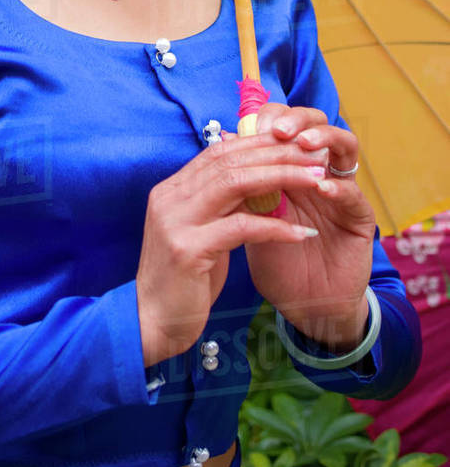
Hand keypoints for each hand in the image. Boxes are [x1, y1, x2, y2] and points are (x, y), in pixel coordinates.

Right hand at [135, 130, 332, 366]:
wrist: (150, 324)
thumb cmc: (182, 282)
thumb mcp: (201, 234)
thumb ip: (221, 206)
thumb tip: (257, 180)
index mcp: (171, 190)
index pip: (219, 151)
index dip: (259, 143)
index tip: (297, 143)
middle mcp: (170, 198)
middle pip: (230, 160)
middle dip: (277, 154)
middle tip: (316, 156)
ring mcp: (175, 222)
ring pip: (235, 183)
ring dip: (281, 178)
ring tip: (317, 181)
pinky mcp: (187, 250)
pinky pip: (240, 228)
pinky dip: (274, 227)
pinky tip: (301, 233)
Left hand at [236, 103, 375, 350]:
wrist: (304, 308)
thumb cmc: (276, 263)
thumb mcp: (251, 221)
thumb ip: (241, 188)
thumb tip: (220, 143)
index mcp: (289, 170)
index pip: (285, 127)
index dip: (270, 118)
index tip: (248, 123)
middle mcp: (317, 173)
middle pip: (315, 125)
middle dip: (297, 119)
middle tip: (278, 129)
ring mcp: (340, 192)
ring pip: (344, 146)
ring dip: (324, 139)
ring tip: (304, 144)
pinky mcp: (359, 219)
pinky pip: (354, 195)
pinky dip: (339, 188)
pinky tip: (322, 189)